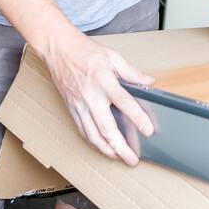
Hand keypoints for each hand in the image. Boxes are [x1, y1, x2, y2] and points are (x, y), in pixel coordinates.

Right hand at [43, 31, 155, 165]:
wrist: (58, 49)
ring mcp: (79, 105)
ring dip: (107, 150)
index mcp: (104, 81)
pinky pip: (82, 130)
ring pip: (92, 134)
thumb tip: (149, 81)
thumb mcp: (112, 56)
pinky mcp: (71, 109)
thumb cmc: (85, 51)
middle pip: (106, 128)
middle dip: (120, 147)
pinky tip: (102, 148)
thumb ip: (131, 72)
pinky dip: (93, 143)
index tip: (148, 130)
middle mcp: (91, 96)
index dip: (137, 118)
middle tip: (132, 159)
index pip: (123, 102)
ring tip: (120, 158)